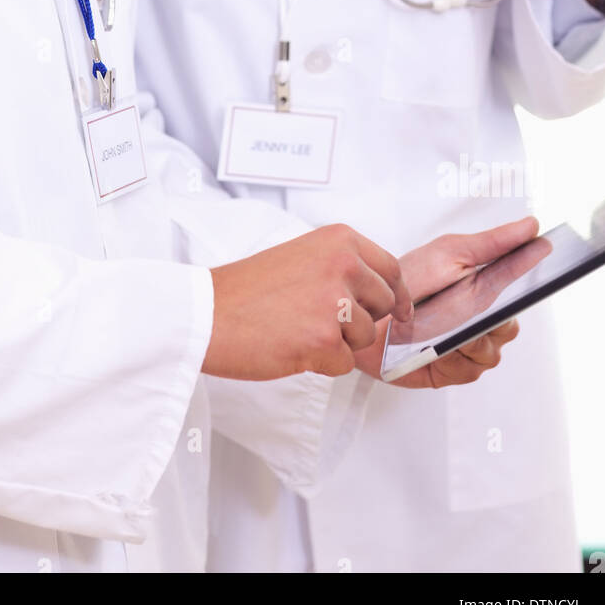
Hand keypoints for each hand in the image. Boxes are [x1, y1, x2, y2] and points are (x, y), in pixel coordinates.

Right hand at [203, 224, 412, 380]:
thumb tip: (376, 292)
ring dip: (338, 342)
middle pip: (385, 305)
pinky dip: (321, 363)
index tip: (398, 309)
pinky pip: (344, 363)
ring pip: (365, 337)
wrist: (207, 313)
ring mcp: (337, 303)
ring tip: (297, 329)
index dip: (395, 294)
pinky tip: (291, 346)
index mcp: (340, 241)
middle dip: (361, 319)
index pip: (391, 269)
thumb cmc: (246, 289)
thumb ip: (340, 266)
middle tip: (319, 319)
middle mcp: (344, 265)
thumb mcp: (301, 256)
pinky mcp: (326, 340)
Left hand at [354, 217, 540, 387]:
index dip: (534, 277)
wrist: (372, 313)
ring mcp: (470, 345)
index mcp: (488, 287)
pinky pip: (469, 370)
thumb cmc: (412, 279)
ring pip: (492, 352)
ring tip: (442, 327)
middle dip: (490, 320)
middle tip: (467, 308)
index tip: (539, 264)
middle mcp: (484, 318)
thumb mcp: (451, 253)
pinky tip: (434, 346)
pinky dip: (451, 358)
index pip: (524, 287)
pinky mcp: (454, 369)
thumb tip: (532, 226)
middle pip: (509, 327)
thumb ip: (494, 243)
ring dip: (466, 340)